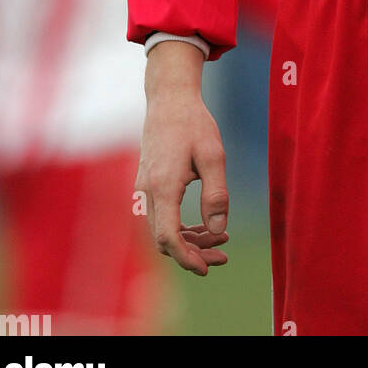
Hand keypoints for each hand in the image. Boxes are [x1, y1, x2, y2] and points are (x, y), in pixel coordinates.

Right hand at [135, 40, 229, 276]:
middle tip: (223, 256)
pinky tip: (204, 224)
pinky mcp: (148, 184)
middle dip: (192, 253)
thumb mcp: (213, 155)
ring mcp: (144, 188)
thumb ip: (216, 194)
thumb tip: (217, 229)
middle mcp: (147, 191)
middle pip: (164, 239)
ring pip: (162, 229)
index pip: (168, 237)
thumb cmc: (194, 124)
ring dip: (188, 240)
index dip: (186, 258)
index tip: (207, 268)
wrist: (169, 99)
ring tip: (220, 240)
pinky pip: (161, 216)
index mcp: (163, 186)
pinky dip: (180, 226)